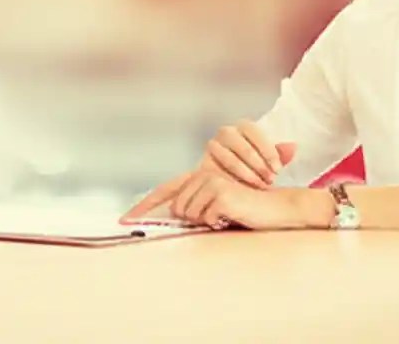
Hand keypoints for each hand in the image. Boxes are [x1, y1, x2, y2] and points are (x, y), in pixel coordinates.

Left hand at [123, 170, 329, 230]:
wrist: (274, 209)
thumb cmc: (245, 212)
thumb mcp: (215, 210)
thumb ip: (194, 210)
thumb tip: (172, 218)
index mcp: (198, 179)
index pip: (164, 191)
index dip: (143, 207)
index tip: (124, 219)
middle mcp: (202, 176)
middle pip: (177, 209)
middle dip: (191, 220)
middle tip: (215, 218)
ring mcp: (210, 182)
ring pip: (190, 214)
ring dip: (206, 221)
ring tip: (225, 215)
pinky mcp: (219, 193)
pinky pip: (206, 217)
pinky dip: (217, 222)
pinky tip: (231, 215)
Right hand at [199, 120, 296, 188]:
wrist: (232, 181)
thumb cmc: (254, 168)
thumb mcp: (269, 160)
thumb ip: (280, 154)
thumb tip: (293, 147)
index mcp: (243, 127)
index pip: (254, 132)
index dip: (267, 150)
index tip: (278, 169)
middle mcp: (226, 132)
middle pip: (240, 144)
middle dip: (257, 163)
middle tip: (269, 179)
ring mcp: (213, 146)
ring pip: (227, 156)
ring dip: (245, 172)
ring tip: (259, 185)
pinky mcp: (204, 162)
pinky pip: (215, 169)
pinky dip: (230, 179)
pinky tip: (242, 188)